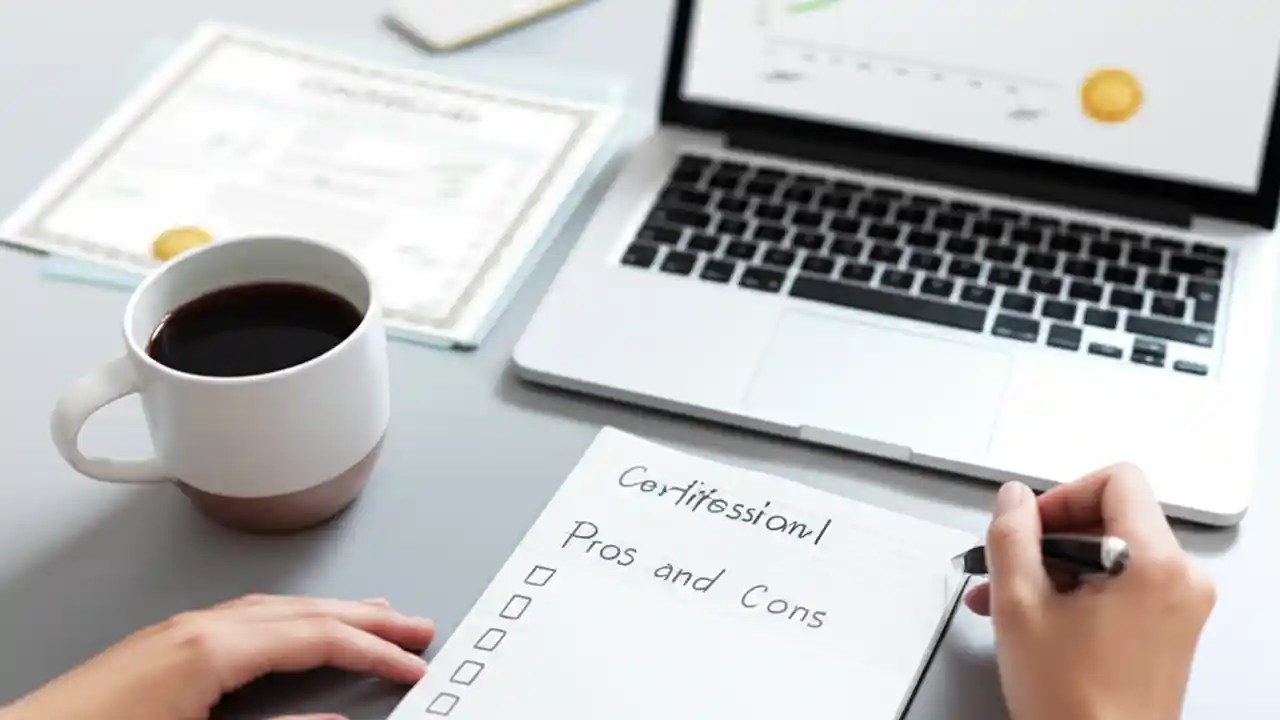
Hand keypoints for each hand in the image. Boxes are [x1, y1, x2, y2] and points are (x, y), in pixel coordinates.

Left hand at [0, 594, 434, 719]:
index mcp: (213, 648)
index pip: (318, 638)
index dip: (374, 651)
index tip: (411, 665)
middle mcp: (198, 628)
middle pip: (305, 611)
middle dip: (368, 618)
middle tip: (416, 626)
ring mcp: (177, 633)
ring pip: (277, 608)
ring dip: (332, 613)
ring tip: (371, 617)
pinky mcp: (161, 648)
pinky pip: (248, 616)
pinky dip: (292, 619)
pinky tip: (295, 631)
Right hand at [964, 465, 1215, 719]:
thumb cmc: (1072, 702)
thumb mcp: (1019, 606)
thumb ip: (1011, 537)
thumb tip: (1014, 498)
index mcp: (1154, 563)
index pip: (1117, 481)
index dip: (1064, 495)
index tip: (1029, 526)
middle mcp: (1180, 580)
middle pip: (1114, 517)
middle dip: (1051, 537)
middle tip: (1010, 565)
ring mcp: (1179, 607)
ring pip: (1112, 554)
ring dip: (1056, 567)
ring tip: (1007, 597)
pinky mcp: (1168, 630)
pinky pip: (1122, 585)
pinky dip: (1079, 590)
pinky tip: (1034, 616)